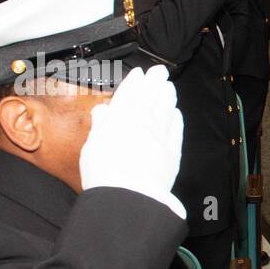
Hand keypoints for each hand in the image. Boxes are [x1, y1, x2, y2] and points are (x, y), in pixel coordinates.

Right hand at [79, 65, 184, 218]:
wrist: (129, 197)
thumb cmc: (104, 175)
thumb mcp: (93, 146)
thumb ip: (101, 126)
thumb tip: (103, 111)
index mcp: (120, 121)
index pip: (129, 96)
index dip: (134, 84)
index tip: (139, 73)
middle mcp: (142, 126)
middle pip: (151, 100)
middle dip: (155, 83)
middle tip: (160, 71)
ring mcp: (160, 139)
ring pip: (166, 112)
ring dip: (168, 98)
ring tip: (169, 87)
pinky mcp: (172, 154)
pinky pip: (176, 132)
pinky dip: (177, 120)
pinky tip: (177, 113)